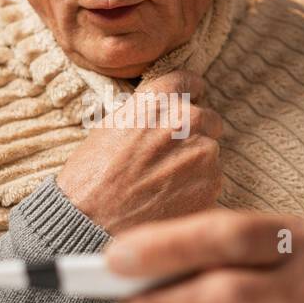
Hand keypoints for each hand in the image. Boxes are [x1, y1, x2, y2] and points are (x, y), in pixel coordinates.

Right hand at [55, 69, 222, 234]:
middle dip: (195, 133)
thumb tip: (164, 112)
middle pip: (208, 118)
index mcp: (157, 100)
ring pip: (211, 152)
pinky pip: (212, 179)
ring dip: (196, 163)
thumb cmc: (91, 175)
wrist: (91, 220)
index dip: (189, 93)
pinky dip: (198, 187)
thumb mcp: (110, 126)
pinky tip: (171, 198)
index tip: (189, 101)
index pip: (188, 82)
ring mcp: (202, 153)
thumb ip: (145, 113)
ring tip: (165, 182)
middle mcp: (185, 119)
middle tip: (171, 155)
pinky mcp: (212, 184)